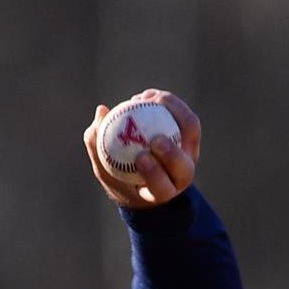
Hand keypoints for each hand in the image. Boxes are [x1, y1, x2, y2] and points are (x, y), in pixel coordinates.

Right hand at [82, 90, 200, 208]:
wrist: (144, 175)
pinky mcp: (191, 134)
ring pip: (191, 129)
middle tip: (154, 138)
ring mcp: (190, 153)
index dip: (155, 174)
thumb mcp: (103, 169)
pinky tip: (146, 96)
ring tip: (146, 101)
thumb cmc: (121, 176)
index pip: (163, 188)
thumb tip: (101, 111)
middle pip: (184, 166)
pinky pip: (183, 114)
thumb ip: (97, 145)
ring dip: (173, 112)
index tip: (139, 158)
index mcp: (162, 193)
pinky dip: (166, 103)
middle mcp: (182, 175)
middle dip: (172, 153)